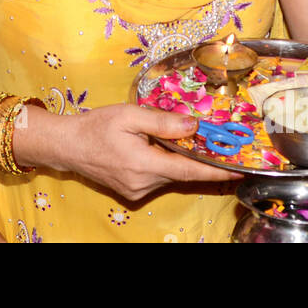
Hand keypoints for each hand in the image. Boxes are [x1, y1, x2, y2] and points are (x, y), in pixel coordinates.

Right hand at [56, 105, 237, 200]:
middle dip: (196, 157)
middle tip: (210, 141)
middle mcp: (143, 183)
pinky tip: (149, 148)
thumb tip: (193, 126)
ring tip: (161, 137)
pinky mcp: (132, 192)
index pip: (190, 171)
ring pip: (169, 174)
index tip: (240, 171)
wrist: (67, 145)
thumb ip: (162, 121)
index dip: (218, 171)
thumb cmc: (95, 126)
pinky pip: (157, 177)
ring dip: (175, 158)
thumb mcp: (128, 115)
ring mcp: (137, 190)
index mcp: (144, 164)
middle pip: (181, 171)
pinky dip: (162, 163)